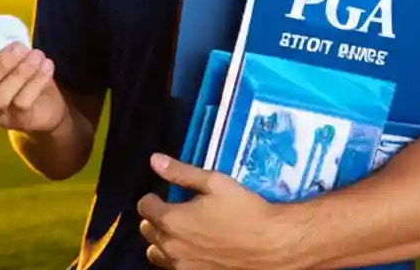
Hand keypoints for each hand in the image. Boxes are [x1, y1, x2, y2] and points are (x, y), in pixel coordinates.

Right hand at [0, 38, 67, 134]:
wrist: (47, 105)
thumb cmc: (24, 75)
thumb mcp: (12, 60)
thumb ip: (4, 47)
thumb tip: (7, 29)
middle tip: (20, 47)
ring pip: (0, 96)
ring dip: (21, 71)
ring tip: (38, 55)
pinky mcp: (19, 120)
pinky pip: (23, 102)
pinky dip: (37, 80)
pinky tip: (47, 65)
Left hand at [137, 153, 303, 269]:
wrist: (274, 245)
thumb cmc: (246, 211)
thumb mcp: (215, 183)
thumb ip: (181, 173)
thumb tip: (154, 160)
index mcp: (172, 220)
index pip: (145, 207)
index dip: (153, 198)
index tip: (163, 196)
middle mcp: (171, 247)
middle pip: (147, 231)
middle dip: (155, 218)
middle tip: (173, 211)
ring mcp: (182, 267)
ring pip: (156, 253)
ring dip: (162, 240)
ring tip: (180, 231)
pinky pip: (173, 267)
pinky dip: (176, 257)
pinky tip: (193, 248)